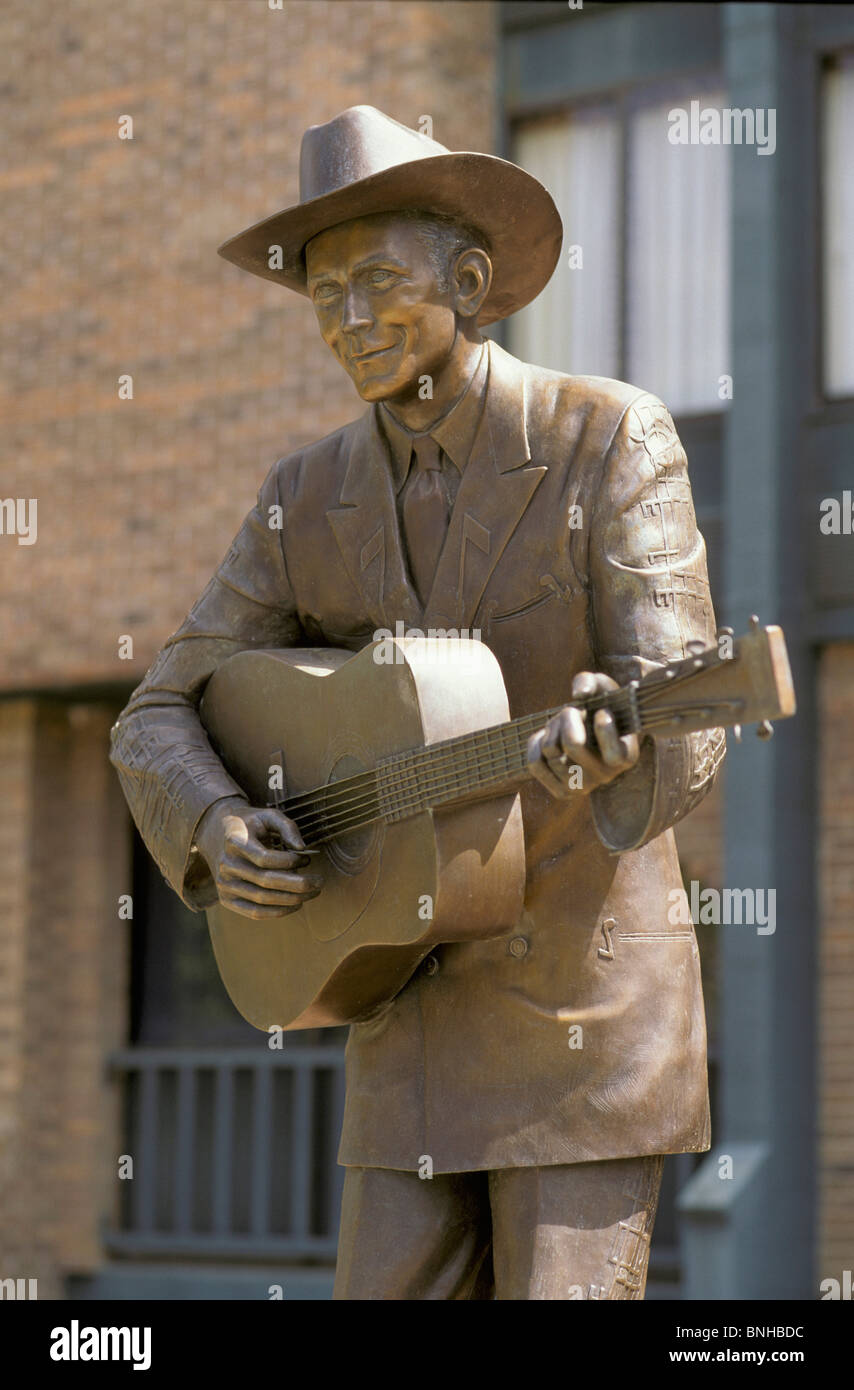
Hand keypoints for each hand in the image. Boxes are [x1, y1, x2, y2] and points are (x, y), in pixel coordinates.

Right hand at [194, 797, 321, 918]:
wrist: (215, 833)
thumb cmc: (249, 823)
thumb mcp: (267, 815)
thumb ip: (287, 827)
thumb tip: (302, 848)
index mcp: (234, 841)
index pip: (264, 858)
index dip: (289, 861)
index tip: (306, 859)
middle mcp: (226, 865)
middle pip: (265, 881)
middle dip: (298, 884)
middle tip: (319, 882)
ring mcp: (224, 884)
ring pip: (262, 899)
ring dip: (291, 899)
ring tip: (311, 893)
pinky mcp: (225, 899)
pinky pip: (253, 912)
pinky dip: (277, 912)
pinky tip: (295, 905)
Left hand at [526, 671, 639, 798]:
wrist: (590, 734)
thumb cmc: (599, 706)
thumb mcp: (601, 688)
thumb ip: (591, 682)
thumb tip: (579, 693)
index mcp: (626, 757)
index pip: (613, 754)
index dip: (604, 727)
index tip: (602, 712)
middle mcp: (606, 777)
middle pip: (573, 743)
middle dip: (567, 716)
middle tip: (571, 710)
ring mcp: (583, 787)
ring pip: (550, 750)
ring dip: (551, 728)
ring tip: (561, 724)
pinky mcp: (561, 791)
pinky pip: (534, 764)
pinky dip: (535, 743)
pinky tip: (547, 738)